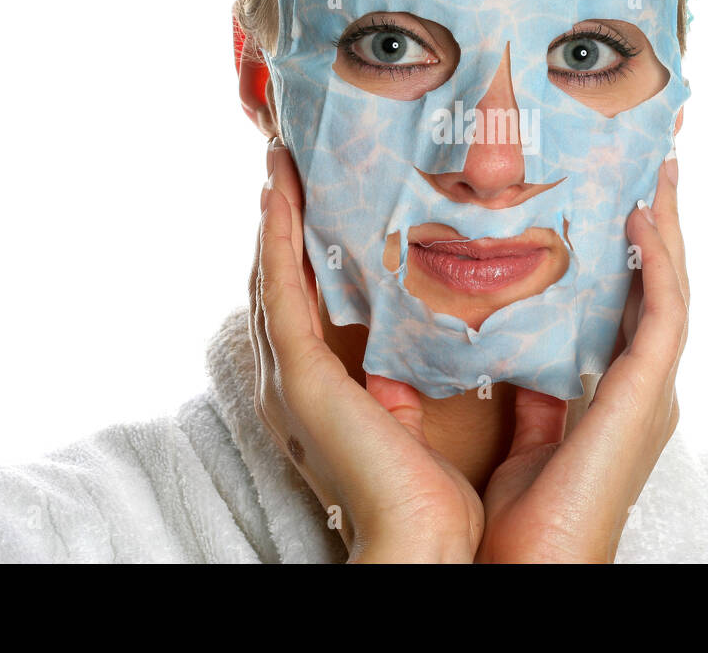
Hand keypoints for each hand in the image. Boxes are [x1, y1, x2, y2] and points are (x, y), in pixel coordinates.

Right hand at [249, 139, 483, 562]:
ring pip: (271, 276)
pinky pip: (280, 288)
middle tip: (291, 164)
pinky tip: (279, 191)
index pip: (307, 306)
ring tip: (281, 161)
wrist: (423, 545)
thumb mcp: (426, 424)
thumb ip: (417, 384)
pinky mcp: (298, 374)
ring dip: (273, 214)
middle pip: (279, 284)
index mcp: (324, 395)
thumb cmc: (434, 501)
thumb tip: (436, 347)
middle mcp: (294, 382)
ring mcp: (290, 377)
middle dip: (282, 223)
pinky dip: (275, 235)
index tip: (316, 198)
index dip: (304, 251)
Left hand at [475, 156, 688, 562]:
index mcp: (619, 395)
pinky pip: (662, 311)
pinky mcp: (648, 393)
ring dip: (667, 224)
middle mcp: (645, 387)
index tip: (623, 195)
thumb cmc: (521, 521)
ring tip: (658, 168)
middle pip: (660, 286)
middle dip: (661, 223)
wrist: (530, 571)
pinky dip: (657, 260)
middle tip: (654, 161)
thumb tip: (500, 354)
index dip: (634, 250)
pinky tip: (643, 215)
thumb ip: (526, 392)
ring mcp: (653, 390)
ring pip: (671, 287)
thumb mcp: (521, 437)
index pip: (631, 304)